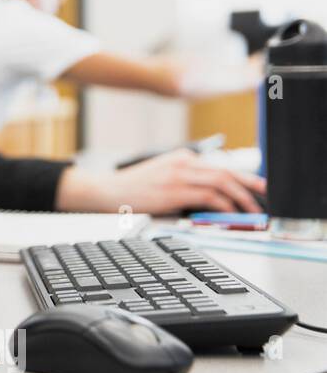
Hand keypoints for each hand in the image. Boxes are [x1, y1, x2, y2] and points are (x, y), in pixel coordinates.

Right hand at [57, 149, 265, 214]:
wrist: (105, 191)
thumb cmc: (131, 189)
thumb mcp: (161, 178)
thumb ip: (185, 183)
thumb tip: (211, 201)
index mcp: (182, 158)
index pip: (220, 165)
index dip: (243, 177)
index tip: (257, 187)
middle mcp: (183, 162)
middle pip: (227, 171)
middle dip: (251, 185)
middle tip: (266, 196)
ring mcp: (178, 174)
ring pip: (222, 182)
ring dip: (242, 198)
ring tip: (252, 211)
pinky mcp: (174, 189)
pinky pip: (209, 195)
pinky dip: (224, 205)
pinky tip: (230, 214)